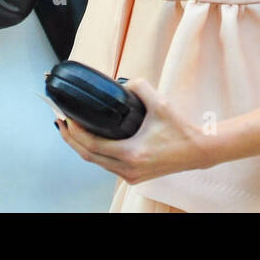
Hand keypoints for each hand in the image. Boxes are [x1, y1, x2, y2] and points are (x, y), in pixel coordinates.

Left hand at [56, 79, 208, 183]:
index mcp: (132, 154)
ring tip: (69, 128)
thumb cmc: (181, 130)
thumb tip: (122, 83)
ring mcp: (131, 176)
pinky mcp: (134, 176)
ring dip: (81, 146)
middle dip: (71, 139)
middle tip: (60, 121)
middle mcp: (129, 169)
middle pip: (88, 157)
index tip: (66, 117)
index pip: (93, 146)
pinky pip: (107, 165)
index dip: (75, 132)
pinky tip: (89, 139)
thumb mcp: (160, 103)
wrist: (199, 151)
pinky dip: (94, 152)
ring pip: (96, 163)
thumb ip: (139, 87)